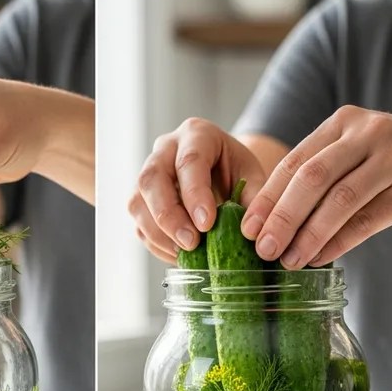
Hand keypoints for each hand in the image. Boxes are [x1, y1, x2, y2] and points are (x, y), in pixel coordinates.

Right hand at [128, 118, 266, 263]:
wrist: (223, 172)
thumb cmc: (237, 171)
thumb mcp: (254, 177)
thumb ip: (254, 200)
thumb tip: (250, 233)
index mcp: (197, 135)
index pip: (190, 161)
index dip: (195, 194)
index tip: (207, 224)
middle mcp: (166, 149)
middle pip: (152, 179)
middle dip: (169, 216)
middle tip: (191, 243)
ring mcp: (148, 172)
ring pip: (137, 202)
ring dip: (158, 233)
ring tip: (184, 254)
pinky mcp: (142, 198)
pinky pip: (138, 222)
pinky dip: (156, 243)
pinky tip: (177, 255)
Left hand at [242, 105, 391, 268]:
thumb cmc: (391, 157)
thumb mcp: (356, 149)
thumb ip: (321, 173)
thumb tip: (273, 220)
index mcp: (344, 122)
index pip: (296, 161)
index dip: (268, 197)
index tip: (248, 227)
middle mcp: (367, 134)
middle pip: (313, 178)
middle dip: (283, 216)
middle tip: (264, 247)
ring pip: (340, 201)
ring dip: (309, 234)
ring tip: (289, 259)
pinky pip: (366, 220)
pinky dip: (339, 242)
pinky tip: (320, 257)